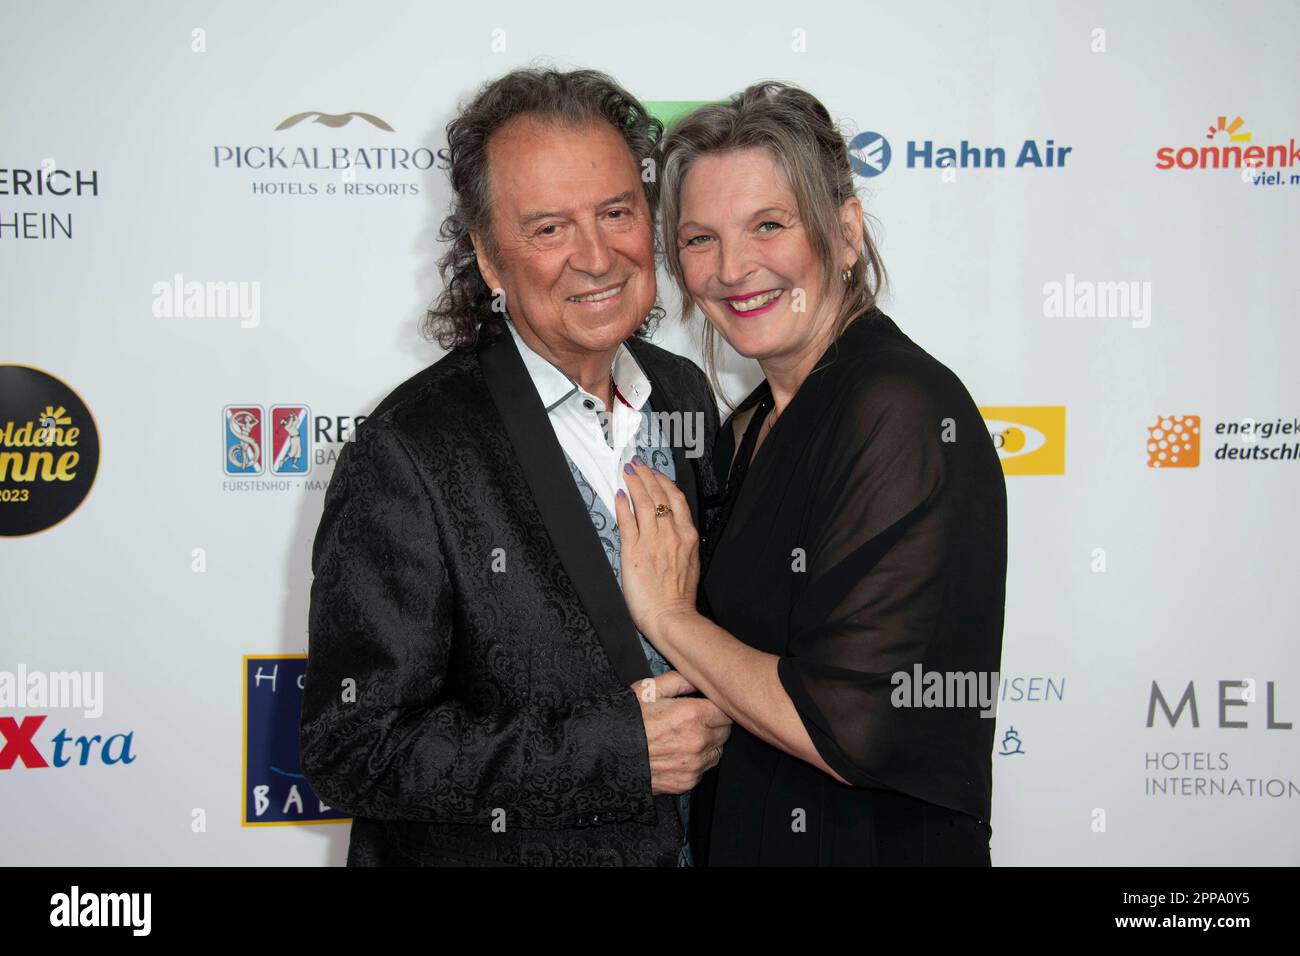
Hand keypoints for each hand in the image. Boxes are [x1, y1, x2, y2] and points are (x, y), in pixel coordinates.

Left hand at [613, 457, 700, 639]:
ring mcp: (652, 541)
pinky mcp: (634, 550)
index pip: (677, 499)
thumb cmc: (679, 596)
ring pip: (643, 503)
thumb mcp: (690, 562)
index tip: (656, 473)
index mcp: (688, 536)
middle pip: (659, 495)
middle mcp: (672, 534)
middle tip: (637, 464)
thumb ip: (683, 542)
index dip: (664, 482)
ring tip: (627, 471)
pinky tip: (618, 495)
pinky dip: (622, 505)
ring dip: (634, 483)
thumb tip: (673, 529)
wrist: (671, 616)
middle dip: (646, 476)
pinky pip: (626, 521)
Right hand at [632, 671, 730, 794]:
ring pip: (717, 751)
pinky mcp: (687, 782)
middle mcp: (698, 741)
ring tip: (682, 737)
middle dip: (713, 723)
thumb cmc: (626, 721)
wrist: (606, 753)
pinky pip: (704, 769)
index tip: (708, 705)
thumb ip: (680, 679)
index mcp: (692, 714)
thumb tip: (698, 674)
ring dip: (708, 744)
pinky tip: (677, 754)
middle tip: (692, 720)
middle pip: (725, 730)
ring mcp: (694, 765)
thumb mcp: (649, 689)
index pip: (726, 709)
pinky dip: (696, 762)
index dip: (717, 705)